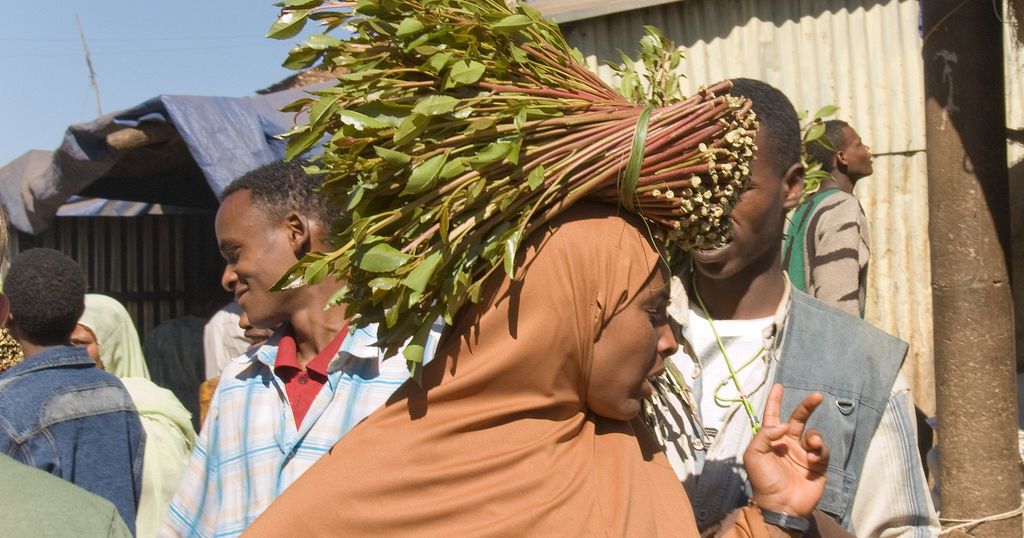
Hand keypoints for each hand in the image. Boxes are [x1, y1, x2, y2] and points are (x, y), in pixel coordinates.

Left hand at [744, 384, 828, 517]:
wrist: (781, 503)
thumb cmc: (763, 480)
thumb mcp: (753, 455)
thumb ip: (765, 434)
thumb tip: (784, 425)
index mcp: (772, 440)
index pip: (773, 415)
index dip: (775, 401)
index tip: (779, 386)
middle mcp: (789, 444)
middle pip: (799, 419)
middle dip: (808, 406)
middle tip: (817, 396)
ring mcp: (804, 454)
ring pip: (814, 434)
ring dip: (815, 437)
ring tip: (812, 445)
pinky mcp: (818, 465)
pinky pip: (823, 451)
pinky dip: (820, 451)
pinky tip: (813, 458)